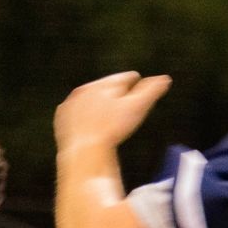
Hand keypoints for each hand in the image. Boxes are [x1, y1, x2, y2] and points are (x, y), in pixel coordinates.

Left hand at [55, 71, 171, 156]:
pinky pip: (75, 112)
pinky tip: (91, 124)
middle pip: (105, 88)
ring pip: (90, 100)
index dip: (134, 82)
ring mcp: (72, 103)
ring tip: (108, 115)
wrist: (84, 149)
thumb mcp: (137, 108)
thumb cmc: (112, 129)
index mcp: (105, 84)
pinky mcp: (63, 117)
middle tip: (124, 101)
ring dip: (99, 104)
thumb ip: (151, 91)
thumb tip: (165, 79)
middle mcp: (86, 89)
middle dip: (116, 94)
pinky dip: (83, 116)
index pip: (124, 78)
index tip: (136, 81)